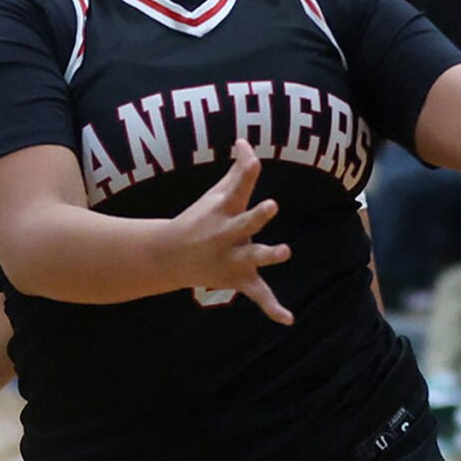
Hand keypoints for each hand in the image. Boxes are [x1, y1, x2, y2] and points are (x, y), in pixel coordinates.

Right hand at [169, 139, 292, 323]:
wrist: (171, 256)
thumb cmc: (201, 219)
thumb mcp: (216, 195)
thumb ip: (238, 171)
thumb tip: (245, 141)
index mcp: (222, 210)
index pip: (236, 187)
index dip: (246, 172)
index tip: (253, 160)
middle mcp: (227, 234)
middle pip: (245, 223)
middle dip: (256, 216)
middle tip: (270, 206)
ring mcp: (234, 258)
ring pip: (253, 257)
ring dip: (268, 255)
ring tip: (284, 251)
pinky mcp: (240, 279)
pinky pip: (258, 295)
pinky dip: (272, 308)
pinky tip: (289, 319)